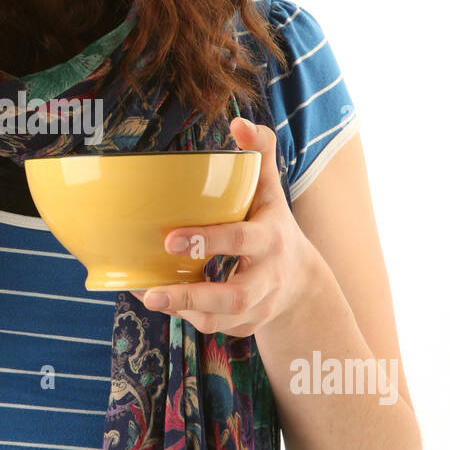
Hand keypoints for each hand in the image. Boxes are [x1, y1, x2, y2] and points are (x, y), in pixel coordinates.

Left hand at [131, 118, 316, 337]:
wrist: (303, 283)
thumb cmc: (274, 225)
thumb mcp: (271, 191)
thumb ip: (259, 153)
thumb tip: (237, 122)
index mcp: (270, 240)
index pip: (241, 240)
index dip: (208, 240)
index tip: (169, 238)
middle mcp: (267, 279)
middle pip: (233, 295)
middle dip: (192, 296)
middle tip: (152, 293)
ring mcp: (256, 308)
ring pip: (219, 319)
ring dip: (181, 312)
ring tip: (146, 297)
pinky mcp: (243, 326)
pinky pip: (210, 327)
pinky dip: (182, 317)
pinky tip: (152, 297)